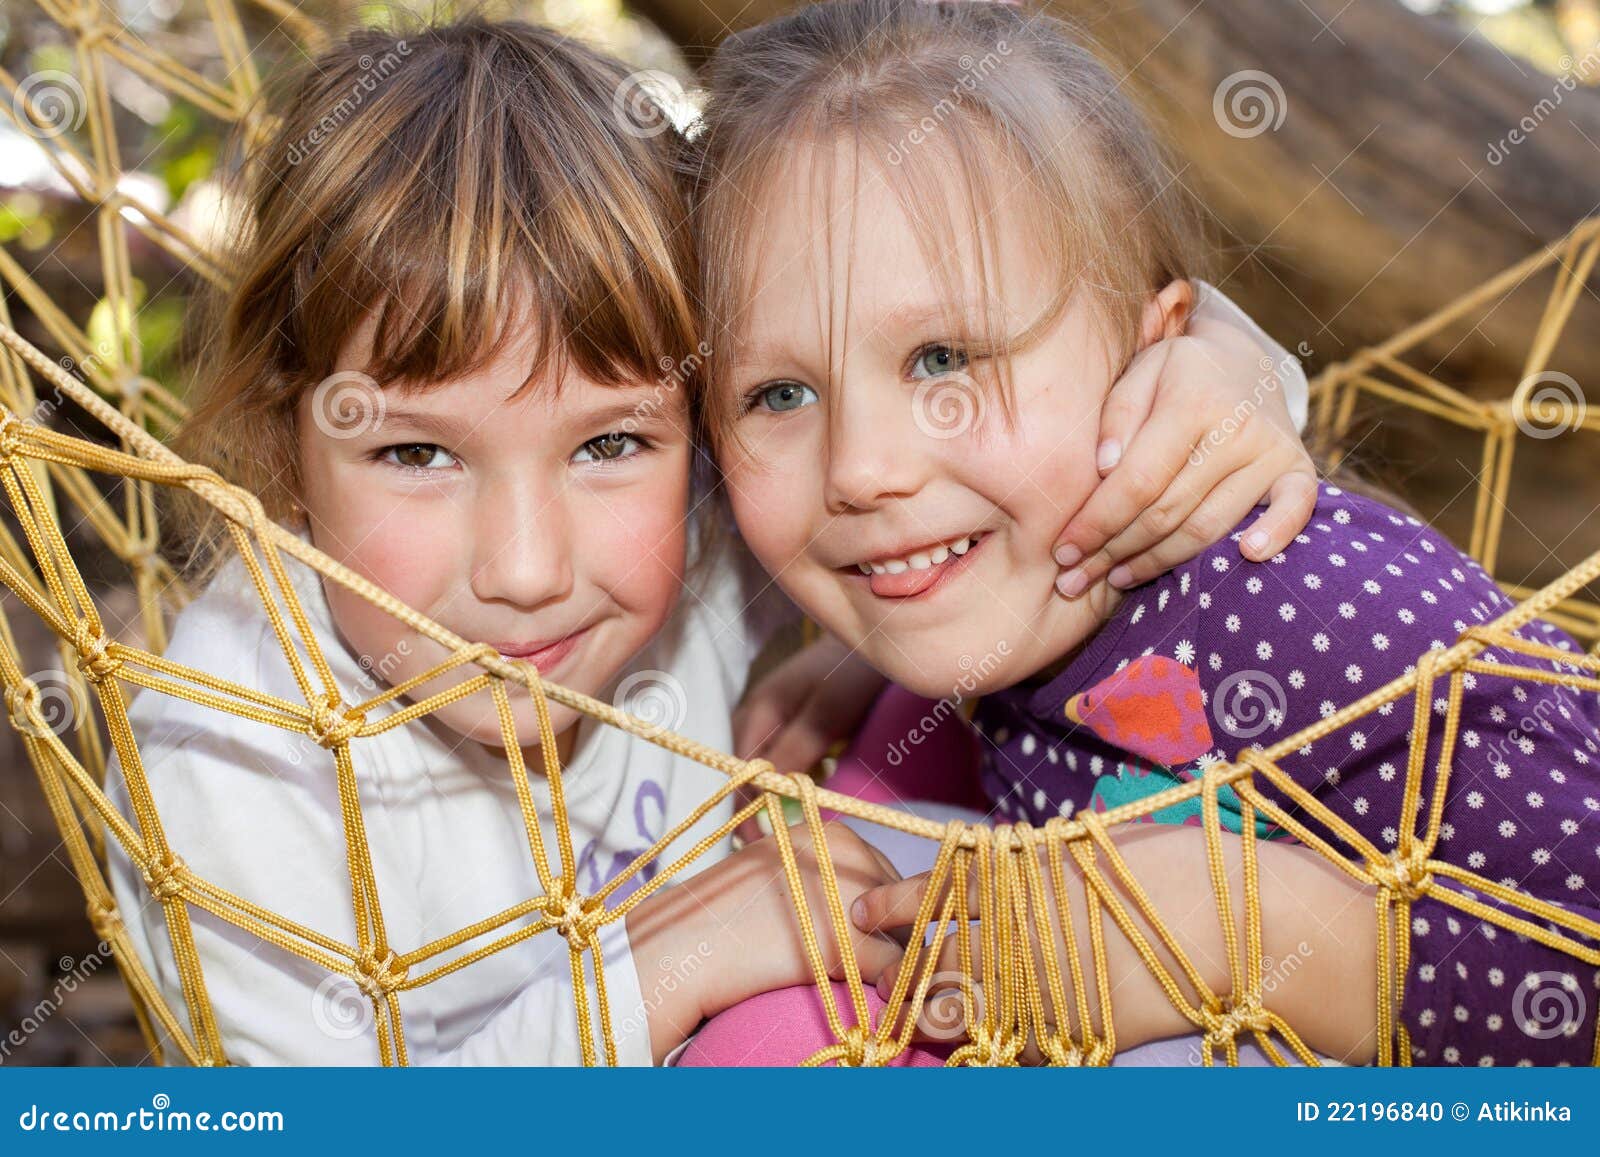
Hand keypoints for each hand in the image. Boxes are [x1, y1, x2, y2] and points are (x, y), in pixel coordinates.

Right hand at [625, 818, 904, 1061]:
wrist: (681, 947)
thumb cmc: (722, 918)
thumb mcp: (780, 875)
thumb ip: (826, 881)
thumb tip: (871, 909)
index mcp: (832, 834)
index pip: (885, 875)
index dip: (876, 913)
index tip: (856, 936)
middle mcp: (850, 854)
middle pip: (900, 904)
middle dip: (887, 936)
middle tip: (855, 966)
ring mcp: (851, 895)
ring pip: (902, 937)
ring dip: (887, 963)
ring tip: (854, 981)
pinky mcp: (848, 943)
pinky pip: (892, 973)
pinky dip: (883, 991)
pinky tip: (858, 998)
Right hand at [731, 635, 886, 841]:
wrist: (876, 637)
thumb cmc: (853, 672)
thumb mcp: (827, 713)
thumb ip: (795, 748)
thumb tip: (767, 790)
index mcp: (759, 710)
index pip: (739, 770)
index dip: (746, 807)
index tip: (762, 841)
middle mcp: (758, 711)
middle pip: (746, 768)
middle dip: (755, 804)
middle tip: (774, 839)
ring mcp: (774, 711)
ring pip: (762, 762)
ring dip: (772, 790)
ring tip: (789, 818)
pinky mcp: (794, 714)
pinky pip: (781, 752)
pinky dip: (789, 774)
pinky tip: (809, 784)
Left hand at [851, 825, 1378, 1063]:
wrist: (1249, 921)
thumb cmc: (1188, 865)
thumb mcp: (1108, 840)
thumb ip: (1053, 853)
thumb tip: (1015, 858)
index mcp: (1030, 870)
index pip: (939, 886)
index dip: (896, 903)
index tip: (864, 912)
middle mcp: (1029, 926)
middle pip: (939, 950)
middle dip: (903, 966)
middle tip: (876, 975)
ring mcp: (1052, 979)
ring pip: (964, 1001)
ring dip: (929, 1009)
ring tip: (903, 1013)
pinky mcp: (1082, 1026)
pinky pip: (1017, 1045)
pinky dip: (989, 1046)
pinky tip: (967, 1047)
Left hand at [1053, 314, 1317, 597]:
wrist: (1244, 359)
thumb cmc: (1177, 375)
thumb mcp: (1139, 374)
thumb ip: (1117, 417)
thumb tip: (1105, 468)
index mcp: (1192, 404)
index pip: (1136, 482)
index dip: (1097, 523)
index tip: (1063, 552)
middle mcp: (1237, 430)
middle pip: (1168, 513)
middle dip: (1114, 552)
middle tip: (1075, 579)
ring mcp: (1272, 452)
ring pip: (1209, 528)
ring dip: (1159, 563)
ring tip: (1116, 579)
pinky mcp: (1299, 468)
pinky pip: (1296, 509)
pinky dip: (1277, 535)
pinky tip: (1248, 557)